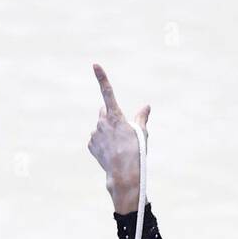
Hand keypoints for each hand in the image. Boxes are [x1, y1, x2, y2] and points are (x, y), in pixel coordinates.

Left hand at [87, 62, 149, 213]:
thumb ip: (142, 117)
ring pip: (100, 128)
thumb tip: (146, 106)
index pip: (108, 92)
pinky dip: (102, 144)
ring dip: (106, 133)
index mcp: (115, 115)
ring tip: (117, 147)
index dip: (101, 77)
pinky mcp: (91, 145)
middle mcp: (102, 122)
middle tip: (121, 131)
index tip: (95, 65)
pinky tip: (110, 153)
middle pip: (104, 112)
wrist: (124, 174)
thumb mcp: (142, 133)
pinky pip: (96, 140)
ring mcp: (95, 134)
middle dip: (110, 117)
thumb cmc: (136, 152)